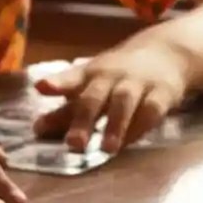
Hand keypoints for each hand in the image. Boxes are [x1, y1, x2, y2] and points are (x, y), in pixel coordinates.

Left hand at [33, 40, 188, 153]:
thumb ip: (65, 111)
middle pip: (95, 96)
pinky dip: (140, 126)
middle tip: (73, 144)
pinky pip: (151, 110)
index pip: (71, 77)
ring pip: (123, 102)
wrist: (166, 53)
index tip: (41, 87)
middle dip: (83, 119)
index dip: (57, 83)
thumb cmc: (117, 76)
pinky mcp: (162, 93)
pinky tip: (130, 143)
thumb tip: (36, 130)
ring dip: (115, 125)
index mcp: (90, 74)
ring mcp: (137, 83)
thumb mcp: (91, 87)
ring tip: (106, 149)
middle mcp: (111, 76)